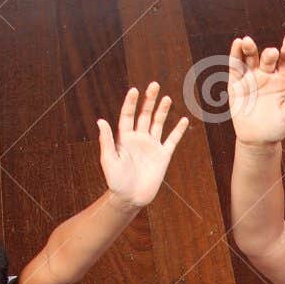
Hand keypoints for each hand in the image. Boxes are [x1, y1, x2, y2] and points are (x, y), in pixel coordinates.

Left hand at [98, 83, 188, 209]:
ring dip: (162, 111)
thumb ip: (106, 141)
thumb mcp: (108, 160)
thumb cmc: (116, 181)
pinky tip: (183, 120)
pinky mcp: (163, 156)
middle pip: (144, 115)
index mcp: (124, 138)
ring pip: (158, 124)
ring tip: (166, 98)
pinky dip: (178, 131)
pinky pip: (172, 140)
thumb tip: (100, 120)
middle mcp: (138, 138)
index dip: (130, 103)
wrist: (130, 198)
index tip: (134, 90)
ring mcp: (151, 146)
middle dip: (149, 100)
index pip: (128, 115)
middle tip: (154, 85)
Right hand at [227, 31, 284, 143]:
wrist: (258, 140)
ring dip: (249, 48)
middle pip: (268, 57)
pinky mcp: (236, 83)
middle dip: (269, 54)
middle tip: (271, 53)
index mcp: (283, 78)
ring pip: (250, 57)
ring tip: (246, 41)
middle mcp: (267, 73)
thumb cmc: (278, 127)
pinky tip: (237, 44)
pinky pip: (235, 66)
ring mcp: (250, 77)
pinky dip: (235, 54)